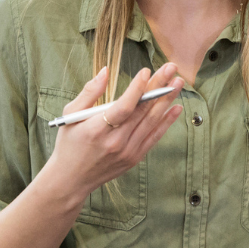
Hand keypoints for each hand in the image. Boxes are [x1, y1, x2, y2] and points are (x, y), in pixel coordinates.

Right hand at [46, 64, 183, 198]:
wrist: (71, 179)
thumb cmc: (69, 143)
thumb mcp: (70, 115)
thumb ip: (89, 92)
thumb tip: (105, 71)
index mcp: (97, 130)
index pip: (123, 108)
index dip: (137, 89)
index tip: (147, 71)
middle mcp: (115, 142)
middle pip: (142, 111)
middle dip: (159, 87)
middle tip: (171, 68)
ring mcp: (127, 152)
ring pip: (151, 122)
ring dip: (167, 101)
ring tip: (178, 83)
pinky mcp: (134, 158)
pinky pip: (154, 137)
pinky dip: (166, 122)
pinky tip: (176, 107)